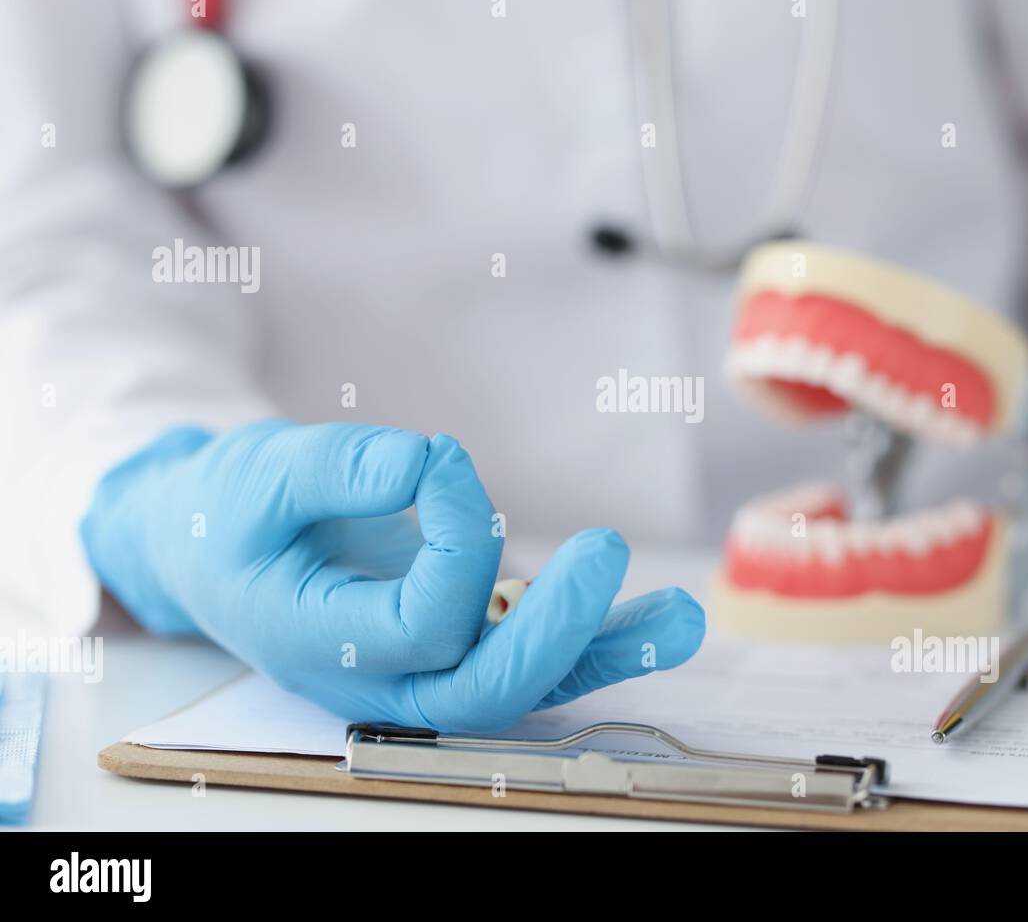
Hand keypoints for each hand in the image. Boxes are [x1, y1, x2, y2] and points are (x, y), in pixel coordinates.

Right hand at [80, 420, 705, 730]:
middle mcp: (384, 676)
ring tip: (685, 618)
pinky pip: (541, 659)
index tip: (438, 458)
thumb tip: (423, 466)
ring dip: (608, 651)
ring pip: (529, 685)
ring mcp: (430, 665)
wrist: (223, 547)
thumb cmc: (233, 514)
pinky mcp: (465, 639)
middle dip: (558, 628)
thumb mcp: (259, 474)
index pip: (422, 620)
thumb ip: (334, 470)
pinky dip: (605, 646)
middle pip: (488, 686)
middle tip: (603, 550)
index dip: (452, 538)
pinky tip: (663, 624)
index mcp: (321, 645)